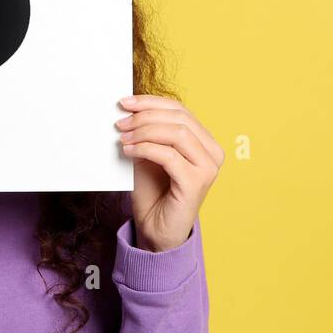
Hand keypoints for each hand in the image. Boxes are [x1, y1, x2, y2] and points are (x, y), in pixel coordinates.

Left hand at [115, 95, 222, 252]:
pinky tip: (128, 151)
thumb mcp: (149, 156)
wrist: (157, 230)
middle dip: (145, 116)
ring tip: (123, 137)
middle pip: (179, 118)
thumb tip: (128, 112)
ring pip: (177, 133)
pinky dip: (145, 149)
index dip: (151, 102)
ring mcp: (208, 168)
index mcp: (204, 142)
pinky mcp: (196, 183)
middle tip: (120, 122)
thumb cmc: (154, 193)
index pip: (180, 110)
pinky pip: (169, 156)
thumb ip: (147, 134)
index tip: (125, 102)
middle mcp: (212, 153)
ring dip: (144, 131)